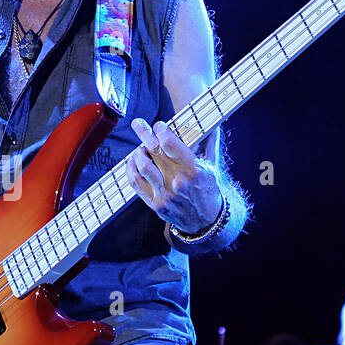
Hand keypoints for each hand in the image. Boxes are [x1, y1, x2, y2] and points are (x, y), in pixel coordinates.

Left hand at [126, 118, 223, 233]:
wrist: (208, 221)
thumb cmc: (209, 189)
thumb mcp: (213, 166)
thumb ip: (210, 143)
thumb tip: (212, 123)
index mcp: (193, 169)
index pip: (169, 143)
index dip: (160, 130)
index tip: (158, 125)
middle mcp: (178, 181)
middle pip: (153, 151)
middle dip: (143, 133)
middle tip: (138, 124)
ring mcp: (165, 194)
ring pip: (142, 166)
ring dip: (138, 153)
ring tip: (140, 149)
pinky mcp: (156, 204)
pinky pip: (136, 182)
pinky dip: (131, 169)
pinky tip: (133, 162)